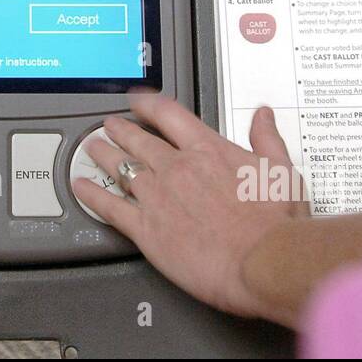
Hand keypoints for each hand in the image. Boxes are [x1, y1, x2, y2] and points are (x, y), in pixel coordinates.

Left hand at [71, 93, 307, 319]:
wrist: (262, 260)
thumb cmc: (275, 223)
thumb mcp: (280, 169)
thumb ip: (266, 139)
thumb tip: (263, 115)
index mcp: (208, 151)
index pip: (169, 116)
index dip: (149, 105)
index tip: (138, 101)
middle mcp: (177, 168)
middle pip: (139, 141)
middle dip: (120, 130)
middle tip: (108, 125)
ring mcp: (158, 197)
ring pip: (120, 168)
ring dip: (103, 155)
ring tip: (91, 148)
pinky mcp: (146, 229)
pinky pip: (111, 207)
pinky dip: (92, 195)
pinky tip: (80, 187)